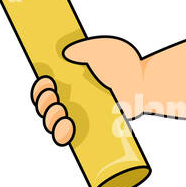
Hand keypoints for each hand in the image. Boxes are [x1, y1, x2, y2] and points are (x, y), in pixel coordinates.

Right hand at [29, 37, 143, 145]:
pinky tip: (67, 129)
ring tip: (62, 114)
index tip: (45, 85)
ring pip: (53, 124)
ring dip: (50, 121)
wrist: (146, 86)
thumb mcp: (103, 49)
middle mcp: (72, 98)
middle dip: (43, 104)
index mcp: (69, 80)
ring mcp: (81, 115)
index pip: (45, 87)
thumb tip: (66, 52)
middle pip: (45, 106)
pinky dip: (62, 136)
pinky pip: (70, 137)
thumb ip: (84, 49)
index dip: (39, 88)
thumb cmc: (126, 66)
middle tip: (55, 100)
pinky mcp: (91, 129)